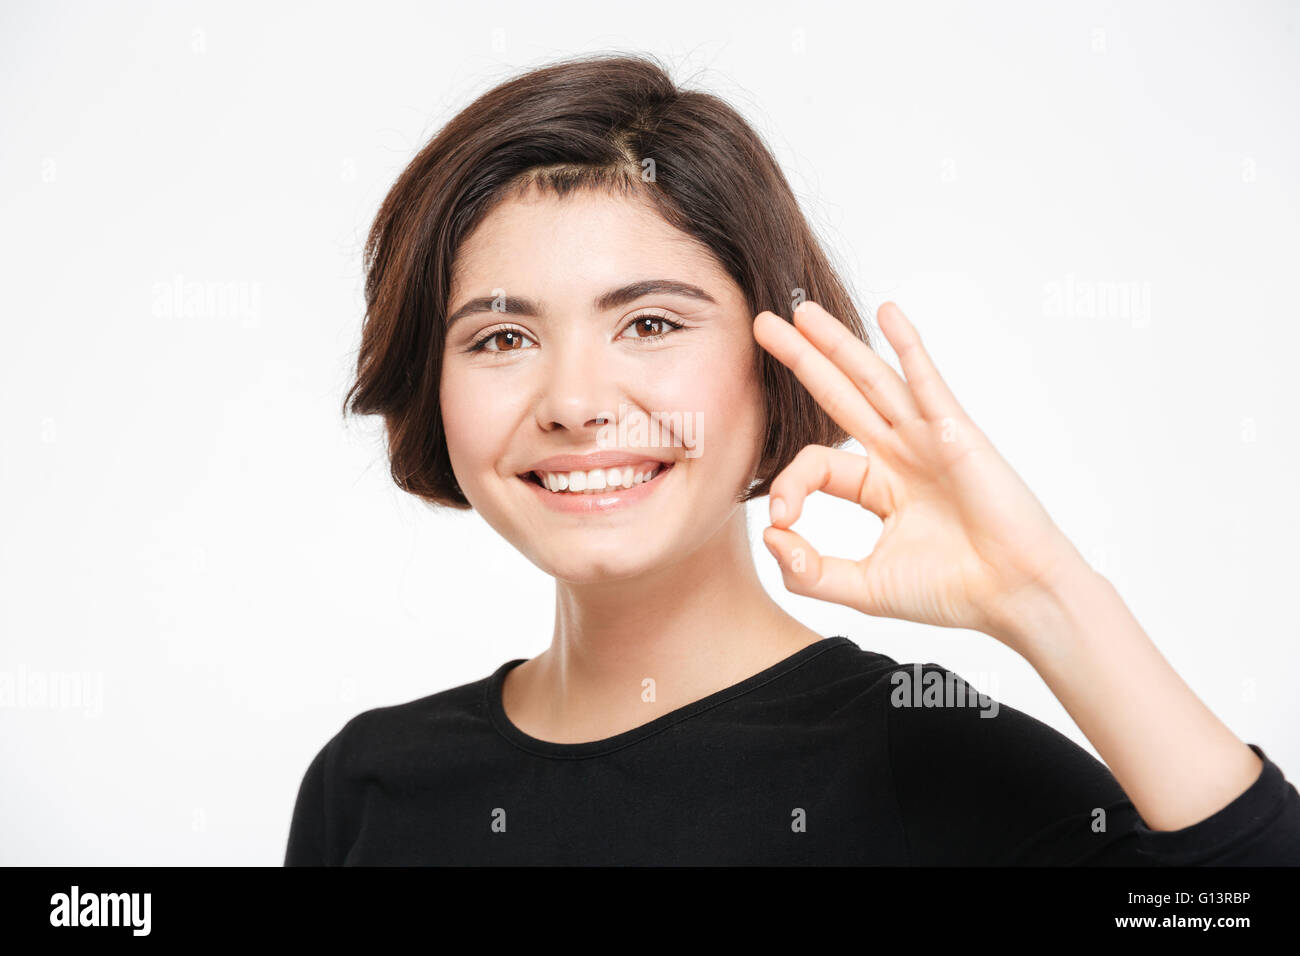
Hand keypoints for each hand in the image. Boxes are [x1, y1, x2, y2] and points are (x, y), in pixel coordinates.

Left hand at [753, 300, 1090, 651]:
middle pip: (839, 396)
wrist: (1015, 595)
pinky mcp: (955, 432)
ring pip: (872, 380)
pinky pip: (926, 381)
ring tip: (801, 310)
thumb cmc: (952, 592)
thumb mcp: (863, 587)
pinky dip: (908, 345)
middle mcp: (900, 454)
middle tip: (763, 325)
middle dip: (801, 360)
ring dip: (837, 342)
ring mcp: (927, 439)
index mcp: (878, 487)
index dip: (787, 485)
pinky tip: (888, 311)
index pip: (816, 464)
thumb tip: (769, 537)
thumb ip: (808, 572)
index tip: (781, 520)